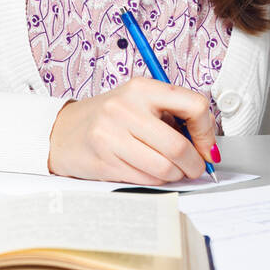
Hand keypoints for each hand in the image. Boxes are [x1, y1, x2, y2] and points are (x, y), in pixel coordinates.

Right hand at [47, 77, 218, 183]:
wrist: (62, 132)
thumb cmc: (108, 118)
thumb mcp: (139, 103)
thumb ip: (172, 115)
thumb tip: (206, 144)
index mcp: (142, 88)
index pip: (194, 106)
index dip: (207, 132)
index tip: (207, 146)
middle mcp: (125, 108)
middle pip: (179, 146)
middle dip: (194, 164)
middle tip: (196, 168)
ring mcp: (111, 135)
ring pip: (164, 168)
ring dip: (176, 175)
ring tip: (172, 171)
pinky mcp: (103, 161)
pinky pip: (145, 180)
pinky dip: (156, 181)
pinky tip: (150, 172)